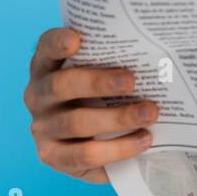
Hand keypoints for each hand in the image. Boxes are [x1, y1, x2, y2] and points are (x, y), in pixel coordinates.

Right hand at [24, 27, 156, 183]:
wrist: (97, 143)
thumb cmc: (105, 94)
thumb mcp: (105, 73)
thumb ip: (116, 60)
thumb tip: (158, 54)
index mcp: (47, 66)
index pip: (46, 48)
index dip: (57, 42)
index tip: (76, 39)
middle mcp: (38, 95)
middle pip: (61, 85)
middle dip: (98, 82)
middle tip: (131, 81)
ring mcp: (42, 127)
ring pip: (76, 122)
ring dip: (118, 118)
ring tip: (150, 113)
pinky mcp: (53, 156)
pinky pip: (85, 154)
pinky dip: (118, 148)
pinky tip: (143, 140)